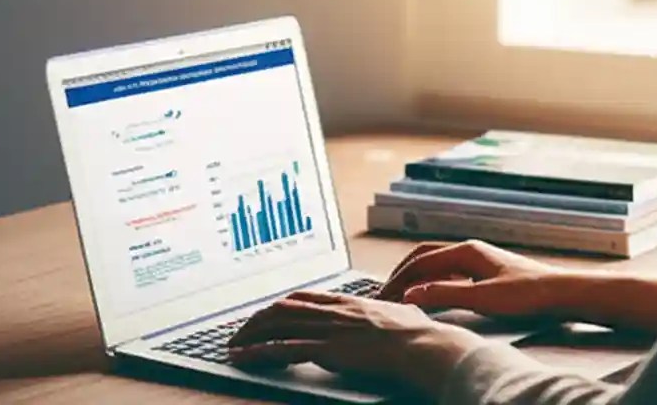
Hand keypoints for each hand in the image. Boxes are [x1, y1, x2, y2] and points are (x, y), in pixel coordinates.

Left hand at [226, 290, 485, 396]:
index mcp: (349, 302)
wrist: (424, 346)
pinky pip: (283, 348)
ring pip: (278, 325)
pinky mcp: (327, 349)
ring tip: (233, 345)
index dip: (281, 306)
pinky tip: (243, 357)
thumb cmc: (419, 335)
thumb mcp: (400, 314)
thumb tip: (391, 313)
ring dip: (250, 335)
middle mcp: (334, 310)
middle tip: (242, 331)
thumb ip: (386, 313)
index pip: (305, 299)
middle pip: (284, 308)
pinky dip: (258, 352)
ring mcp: (328, 328)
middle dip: (258, 319)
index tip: (268, 314)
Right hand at [376, 239, 567, 317]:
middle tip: (383, 294)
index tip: (382, 298)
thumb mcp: (482, 298)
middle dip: (401, 274)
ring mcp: (478, 259)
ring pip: (436, 263)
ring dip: (415, 277)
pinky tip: (431, 294)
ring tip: (400, 294)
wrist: (561, 293)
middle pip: (424, 256)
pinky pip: (449, 271)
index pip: (420, 262)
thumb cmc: (527, 295)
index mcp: (466, 251)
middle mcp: (469, 250)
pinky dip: (431, 281)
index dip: (398, 280)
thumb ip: (445, 294)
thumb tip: (410, 293)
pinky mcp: (486, 271)